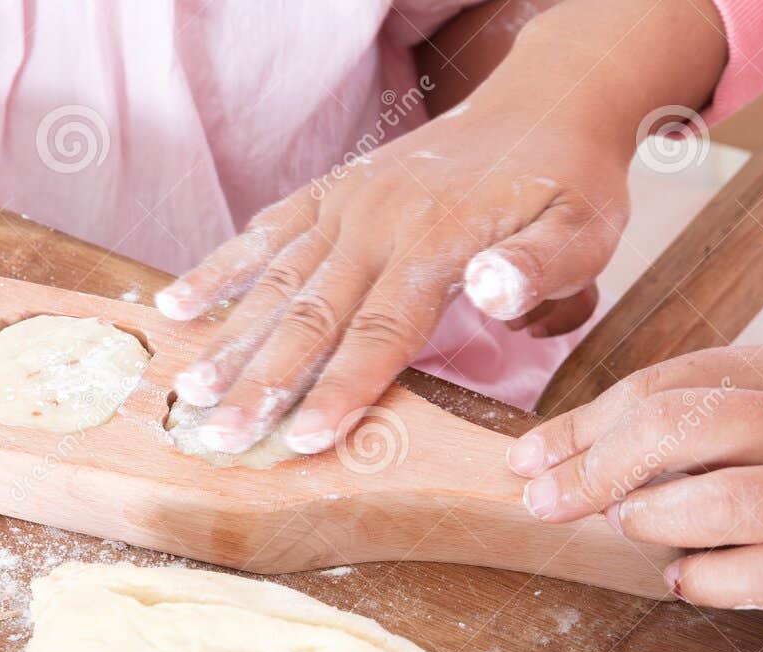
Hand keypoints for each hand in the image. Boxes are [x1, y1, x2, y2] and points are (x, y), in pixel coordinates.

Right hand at [153, 0, 728, 457]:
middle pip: (311, 317)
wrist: (547, 102)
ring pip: (277, 281)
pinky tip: (177, 304)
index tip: (301, 439)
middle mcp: (378, 224)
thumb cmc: (569, 183)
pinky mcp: (332, 194)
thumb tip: (494, 293)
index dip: (339, 390)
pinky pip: (266, 232)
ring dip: (229, 338)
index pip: (378, 333)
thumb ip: (541, 267)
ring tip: (185, 389)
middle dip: (261, 383)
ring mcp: (348, 207)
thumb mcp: (585, 229)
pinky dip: (220, 267)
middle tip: (217, 436)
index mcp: (435, 242)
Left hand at [509, 346, 762, 644]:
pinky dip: (715, 581)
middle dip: (594, 466)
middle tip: (548, 503)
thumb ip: (729, 415)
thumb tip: (602, 449)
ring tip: (636, 533)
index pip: (672, 384)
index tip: (531, 458)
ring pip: (730, 499)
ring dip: (656, 521)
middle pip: (687, 428)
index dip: (586, 423)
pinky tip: (689, 582)